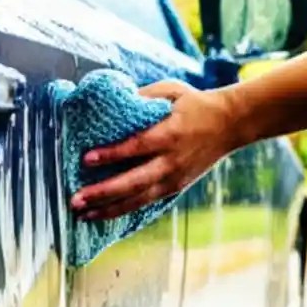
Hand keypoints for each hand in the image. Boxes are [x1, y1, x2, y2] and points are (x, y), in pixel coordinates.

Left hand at [70, 81, 247, 219]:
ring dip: (108, 209)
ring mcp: (174, 178)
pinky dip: (123, 210)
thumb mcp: (171, 91)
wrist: (231, 123)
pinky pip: (145, 203)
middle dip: (103, 193)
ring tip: (82, 215)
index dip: (111, 154)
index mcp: (169, 134)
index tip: (87, 159)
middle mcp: (171, 160)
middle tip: (75, 200)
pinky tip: (102, 215)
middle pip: (134, 182)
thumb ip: (141, 97)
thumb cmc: (195, 103)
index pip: (136, 146)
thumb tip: (110, 103)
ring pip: (138, 199)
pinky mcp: (175, 188)